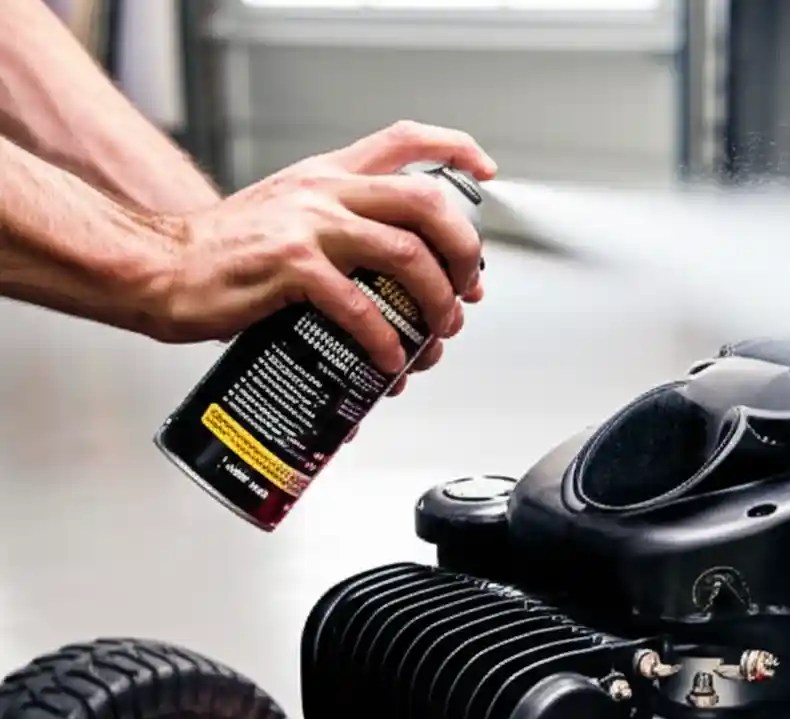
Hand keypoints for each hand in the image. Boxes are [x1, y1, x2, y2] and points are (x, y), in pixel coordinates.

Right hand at [154, 121, 496, 386]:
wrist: (157, 269)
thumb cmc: (224, 254)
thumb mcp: (287, 216)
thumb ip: (341, 229)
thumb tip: (402, 276)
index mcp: (327, 174)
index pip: (405, 140)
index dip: (455, 151)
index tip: (486, 174)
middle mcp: (323, 190)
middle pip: (425, 202)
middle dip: (465, 249)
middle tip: (470, 287)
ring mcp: (308, 226)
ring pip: (406, 254)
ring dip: (436, 301)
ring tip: (437, 334)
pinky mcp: (289, 268)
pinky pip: (359, 306)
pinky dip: (385, 341)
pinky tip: (389, 361)